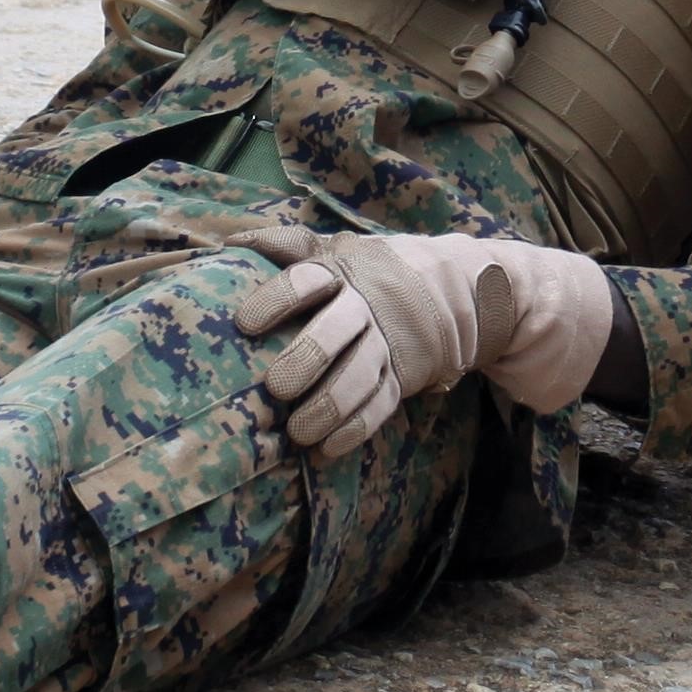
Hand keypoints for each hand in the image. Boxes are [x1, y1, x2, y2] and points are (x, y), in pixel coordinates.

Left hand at [233, 228, 615, 463]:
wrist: (458, 286)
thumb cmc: (375, 270)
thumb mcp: (340, 249)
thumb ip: (290, 246)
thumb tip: (233, 240)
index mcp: (342, 272)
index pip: (306, 281)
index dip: (275, 301)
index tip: (245, 323)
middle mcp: (365, 307)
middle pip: (333, 333)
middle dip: (304, 361)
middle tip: (274, 387)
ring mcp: (389, 344)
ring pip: (359, 378)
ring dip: (327, 408)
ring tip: (297, 432)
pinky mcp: (405, 376)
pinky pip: (380, 406)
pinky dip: (353, 431)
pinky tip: (324, 451)